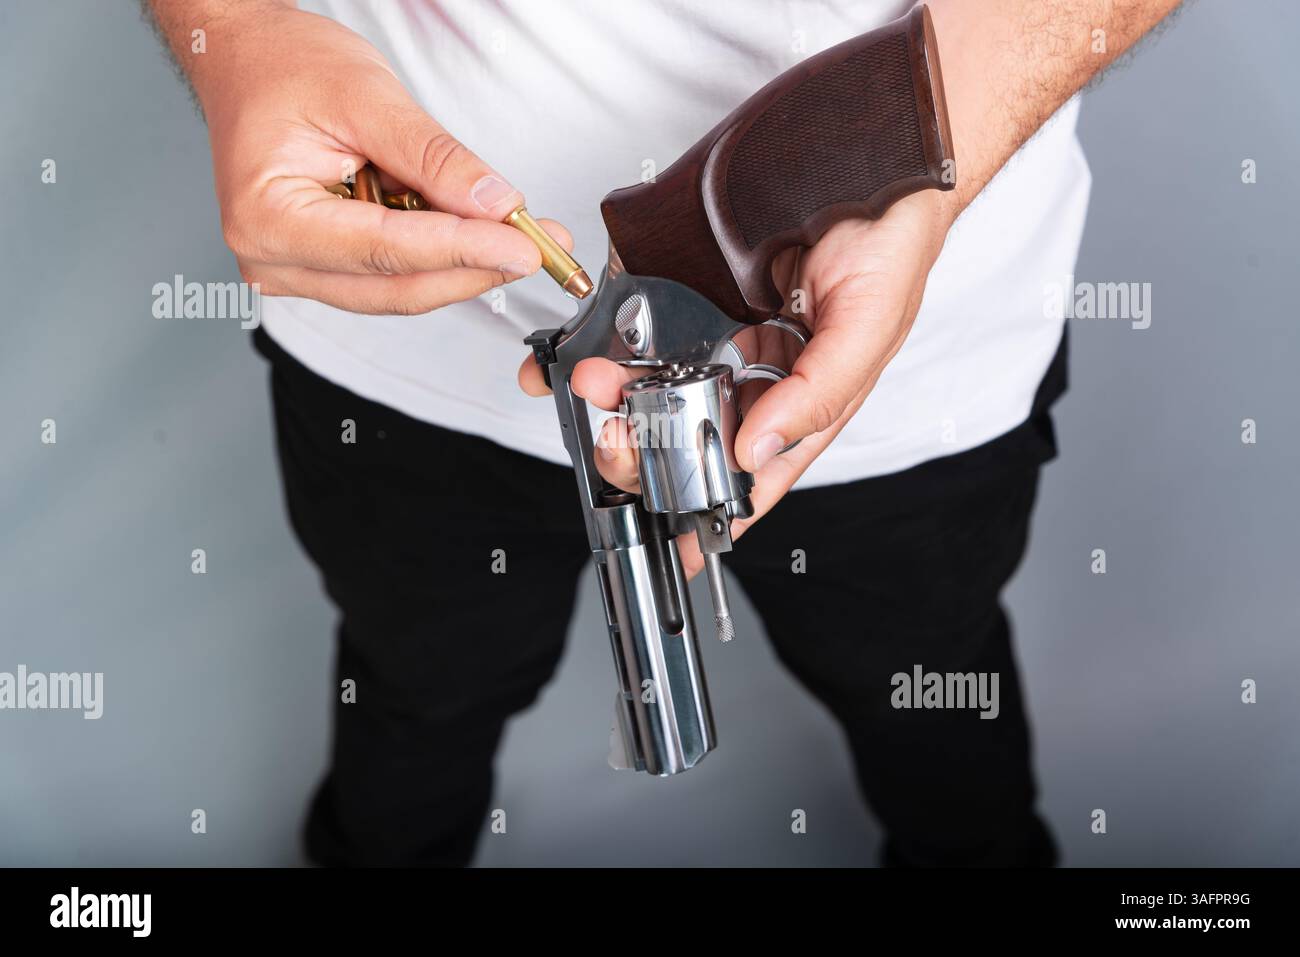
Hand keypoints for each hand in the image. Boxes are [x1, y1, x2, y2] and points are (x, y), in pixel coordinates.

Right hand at [179, 3, 567, 312]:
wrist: (246, 59)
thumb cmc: (283, 67)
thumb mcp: (368, 96)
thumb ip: (435, 159)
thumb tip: (495, 205)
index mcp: (268, 219)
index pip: (388, 250)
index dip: (465, 250)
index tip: (524, 246)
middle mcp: (274, 259)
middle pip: (398, 285)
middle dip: (476, 266)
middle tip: (538, 246)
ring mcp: (296, 270)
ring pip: (401, 289)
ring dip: (465, 266)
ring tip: (519, 234)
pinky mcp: (322, 268)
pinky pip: (392, 275)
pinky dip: (440, 256)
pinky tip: (476, 232)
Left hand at [518, 189, 956, 576]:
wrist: (876, 149)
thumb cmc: (890, 245)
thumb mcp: (867, 329)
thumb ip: (816, 396)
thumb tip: (756, 453)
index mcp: (800, 403)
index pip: (751, 473)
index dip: (711, 509)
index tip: (672, 541)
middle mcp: (755, 375)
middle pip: (689, 434)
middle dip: (643, 444)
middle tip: (614, 434)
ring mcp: (719, 332)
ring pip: (656, 384)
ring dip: (614, 395)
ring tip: (588, 382)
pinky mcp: (689, 288)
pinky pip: (638, 321)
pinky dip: (600, 338)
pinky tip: (571, 351)